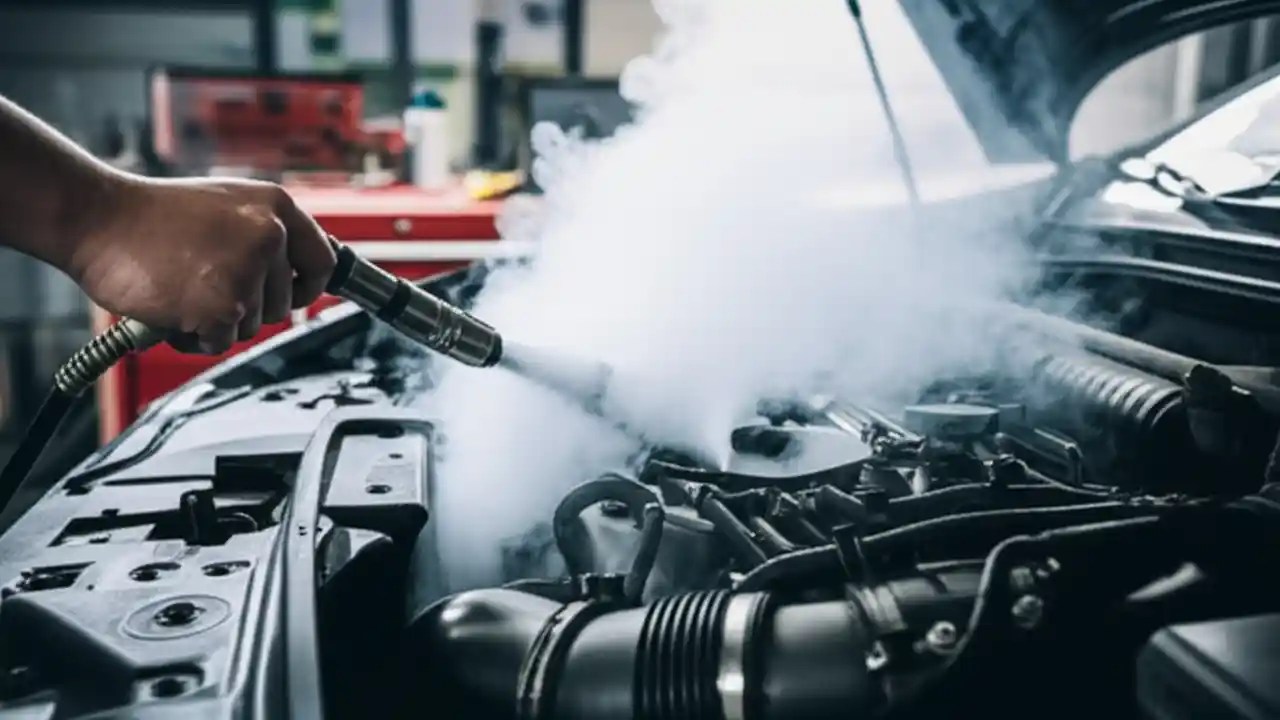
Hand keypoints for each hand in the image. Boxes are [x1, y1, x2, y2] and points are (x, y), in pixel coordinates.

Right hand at [66, 177, 335, 353]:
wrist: (98, 218)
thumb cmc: (153, 216)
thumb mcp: (228, 206)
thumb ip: (267, 233)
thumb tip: (308, 270)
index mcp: (276, 206)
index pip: (324, 261)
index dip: (308, 285)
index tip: (294, 294)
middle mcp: (270, 235)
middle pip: (284, 304)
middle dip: (248, 305)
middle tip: (205, 283)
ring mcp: (247, 271)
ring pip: (252, 326)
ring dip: (218, 320)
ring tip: (183, 287)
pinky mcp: (222, 306)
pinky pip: (222, 342)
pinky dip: (195, 335)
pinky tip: (172, 306)